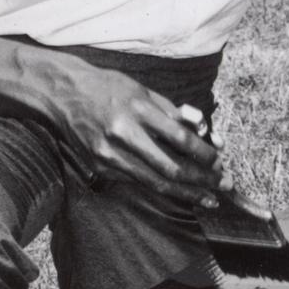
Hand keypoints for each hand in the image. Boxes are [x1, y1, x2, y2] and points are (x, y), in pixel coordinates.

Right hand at [52, 67, 228, 206]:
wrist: (64, 95)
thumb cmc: (110, 88)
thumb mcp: (144, 91)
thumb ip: (173, 112)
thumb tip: (202, 131)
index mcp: (139, 110)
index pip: (180, 138)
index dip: (204, 153)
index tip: (220, 159)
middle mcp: (124, 135)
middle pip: (171, 166)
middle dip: (202, 179)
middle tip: (224, 185)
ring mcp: (110, 154)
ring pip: (156, 181)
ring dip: (187, 193)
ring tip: (208, 199)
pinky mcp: (101, 167)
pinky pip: (138, 182)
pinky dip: (162, 188)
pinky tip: (180, 193)